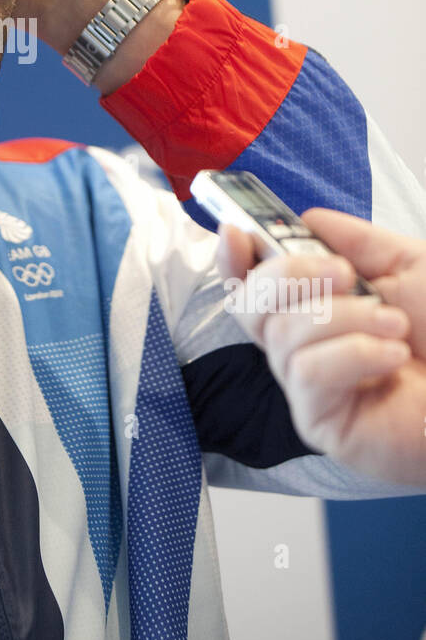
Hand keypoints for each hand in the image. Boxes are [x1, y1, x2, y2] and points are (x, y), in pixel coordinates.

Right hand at [216, 208, 425, 486]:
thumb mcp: (407, 264)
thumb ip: (354, 239)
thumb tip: (305, 220)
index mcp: (318, 305)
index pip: (253, 283)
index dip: (233, 258)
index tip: (235, 232)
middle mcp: (304, 345)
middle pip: (249, 303)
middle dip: (288, 274)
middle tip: (343, 273)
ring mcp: (308, 384)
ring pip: (281, 333)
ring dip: (343, 316)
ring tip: (394, 323)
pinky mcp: (318, 420)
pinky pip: (306, 370)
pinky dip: (353, 353)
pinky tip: (392, 357)